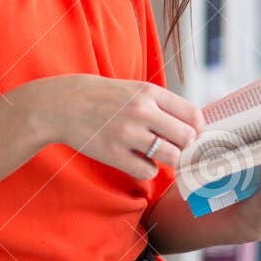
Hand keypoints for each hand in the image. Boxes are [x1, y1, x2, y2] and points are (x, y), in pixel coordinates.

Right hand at [33, 75, 204, 179]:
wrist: (63, 104)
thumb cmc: (103, 98)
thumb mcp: (134, 89)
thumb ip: (162, 105)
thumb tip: (195, 128)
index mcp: (149, 92)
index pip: (193, 115)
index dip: (197, 130)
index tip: (190, 136)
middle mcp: (141, 110)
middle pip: (186, 138)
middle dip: (184, 147)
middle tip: (174, 148)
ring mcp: (126, 133)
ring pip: (171, 156)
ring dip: (168, 160)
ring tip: (156, 155)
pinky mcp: (113, 153)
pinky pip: (147, 170)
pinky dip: (147, 170)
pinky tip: (138, 161)